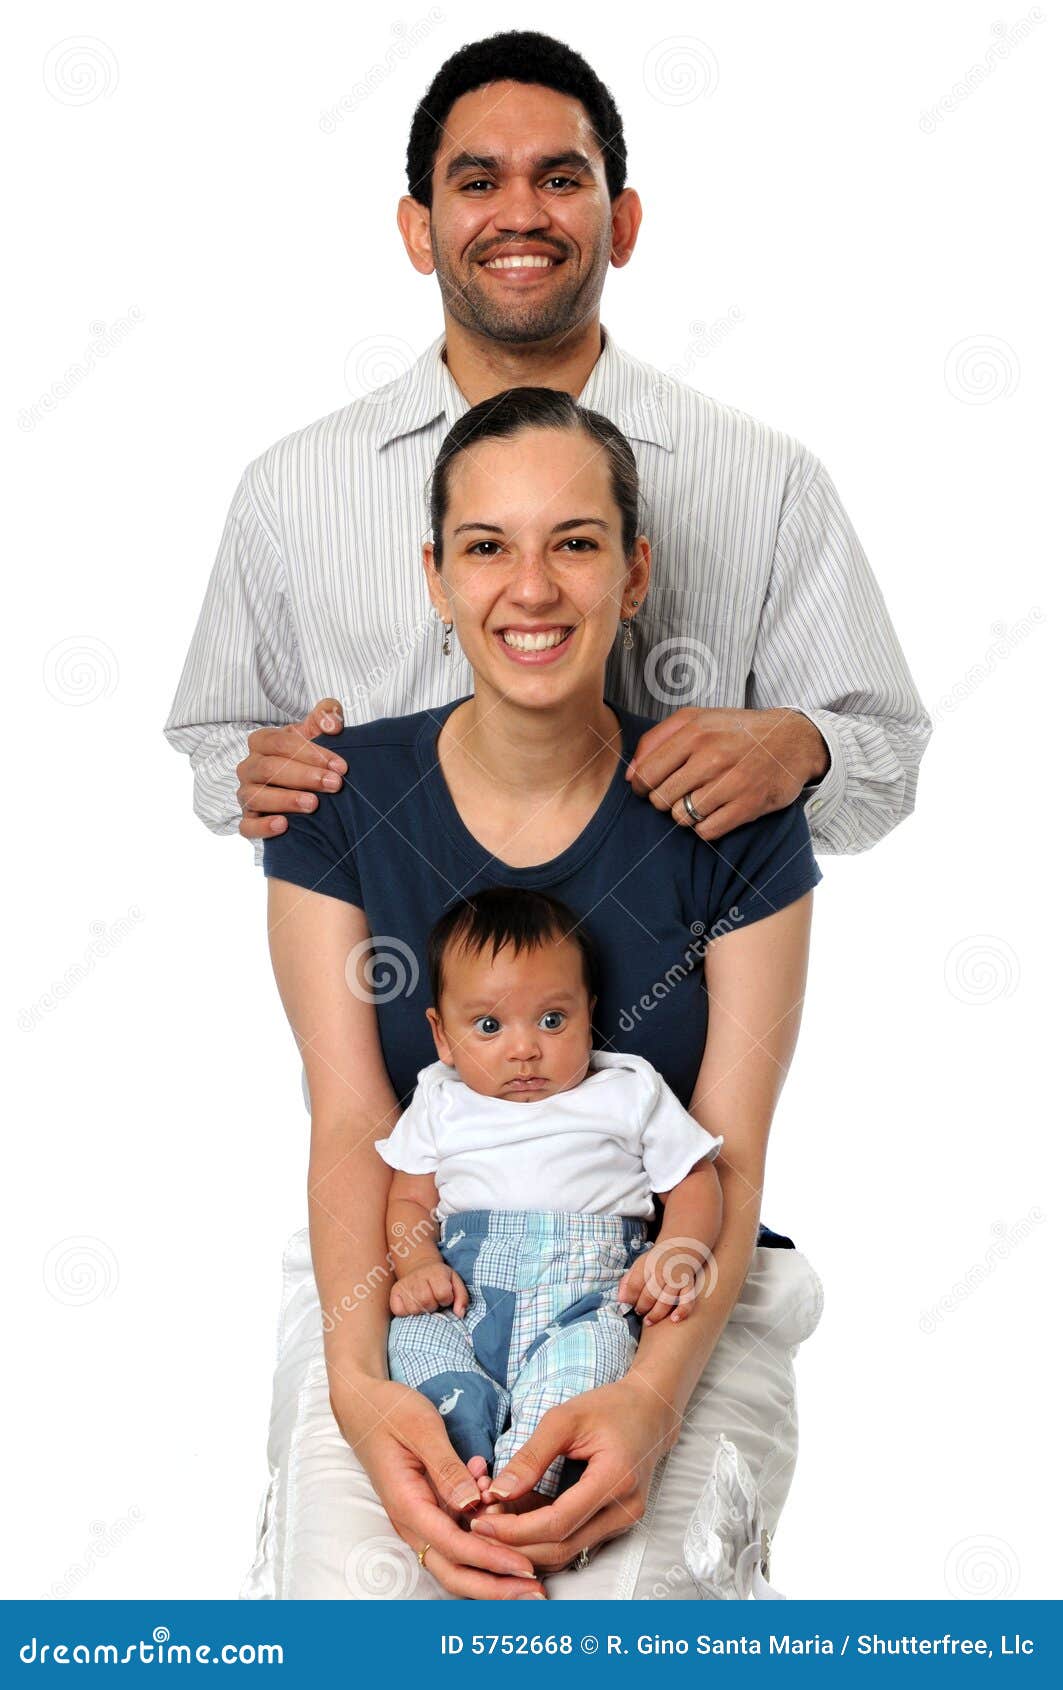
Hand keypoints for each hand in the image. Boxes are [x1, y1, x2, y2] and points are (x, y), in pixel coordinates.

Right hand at [237, 698, 348, 840]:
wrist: (301, 785)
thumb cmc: (307, 754)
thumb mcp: (316, 730)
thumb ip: (327, 715)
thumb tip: (332, 725)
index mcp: (262, 741)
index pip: (281, 743)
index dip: (311, 753)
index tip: (340, 766)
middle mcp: (249, 767)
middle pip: (270, 768)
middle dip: (305, 776)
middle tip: (334, 784)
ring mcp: (246, 794)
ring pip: (257, 796)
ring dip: (286, 800)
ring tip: (313, 804)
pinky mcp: (248, 819)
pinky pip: (247, 826)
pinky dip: (263, 827)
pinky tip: (283, 825)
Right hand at [331, 1374, 546, 1598]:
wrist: (363, 1405)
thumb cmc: (389, 1411)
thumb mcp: (421, 1428)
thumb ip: (446, 1467)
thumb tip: (472, 1504)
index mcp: (408, 1504)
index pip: (454, 1547)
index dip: (491, 1560)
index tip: (525, 1567)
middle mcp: (412, 1521)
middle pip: (454, 1571)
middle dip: (496, 1587)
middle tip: (536, 1591)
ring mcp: (420, 1518)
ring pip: (458, 1559)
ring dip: (493, 1565)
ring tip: (531, 1564)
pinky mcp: (429, 1509)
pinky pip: (458, 1532)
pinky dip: (484, 1529)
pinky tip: (500, 1502)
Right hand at [390, 1262, 468, 1317]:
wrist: (420, 1266)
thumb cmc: (441, 1279)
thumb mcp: (455, 1282)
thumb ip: (461, 1298)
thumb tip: (459, 1314)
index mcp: (437, 1272)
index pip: (443, 1293)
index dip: (446, 1299)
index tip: (445, 1297)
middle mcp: (419, 1276)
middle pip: (427, 1302)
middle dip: (433, 1306)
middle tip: (433, 1301)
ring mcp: (405, 1284)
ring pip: (414, 1308)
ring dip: (421, 1310)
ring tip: (424, 1303)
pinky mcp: (395, 1291)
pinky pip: (399, 1310)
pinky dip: (406, 1312)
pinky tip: (413, 1305)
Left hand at [469, 1379, 680, 1573]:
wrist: (651, 1411)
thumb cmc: (609, 1407)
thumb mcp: (565, 1419)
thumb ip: (531, 1457)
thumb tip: (498, 1492)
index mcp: (615, 1480)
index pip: (558, 1523)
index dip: (515, 1530)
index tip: (481, 1521)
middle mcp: (624, 1511)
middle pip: (561, 1548)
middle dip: (514, 1544)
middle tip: (478, 1528)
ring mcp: (623, 1522)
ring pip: (566, 1552)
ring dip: (526, 1545)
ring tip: (493, 1523)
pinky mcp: (615, 1525)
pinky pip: (574, 1541)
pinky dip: (542, 1538)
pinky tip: (516, 1521)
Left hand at [617, 1240, 704, 1324]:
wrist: (680, 1250)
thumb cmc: (656, 1261)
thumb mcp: (639, 1264)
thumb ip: (628, 1281)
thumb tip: (620, 1300)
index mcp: (648, 1265)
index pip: (635, 1284)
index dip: (629, 1298)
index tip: (627, 1305)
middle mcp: (663, 1271)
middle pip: (649, 1294)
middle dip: (641, 1307)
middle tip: (638, 1312)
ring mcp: (677, 1280)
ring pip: (666, 1301)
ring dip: (655, 1314)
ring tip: (648, 1320)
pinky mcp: (689, 1286)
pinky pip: (687, 1301)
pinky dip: (682, 1311)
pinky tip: (674, 1320)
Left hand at [625, 706, 828, 840]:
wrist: (792, 740)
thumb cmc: (736, 731)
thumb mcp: (697, 719)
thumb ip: (657, 739)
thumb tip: (631, 775)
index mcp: (695, 731)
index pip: (646, 772)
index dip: (641, 786)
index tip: (648, 787)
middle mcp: (712, 755)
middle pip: (661, 798)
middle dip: (663, 801)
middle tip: (677, 794)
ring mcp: (731, 782)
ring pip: (681, 818)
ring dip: (684, 815)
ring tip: (697, 801)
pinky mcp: (748, 805)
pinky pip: (706, 831)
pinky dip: (705, 827)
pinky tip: (713, 812)